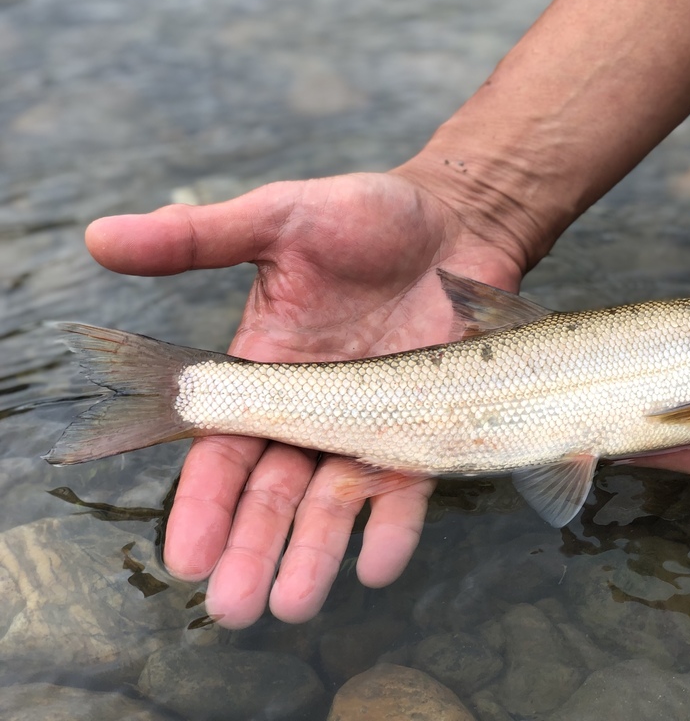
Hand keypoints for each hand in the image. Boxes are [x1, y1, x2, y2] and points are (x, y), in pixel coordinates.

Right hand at [85, 173, 523, 626]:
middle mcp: (316, 407)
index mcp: (267, 369)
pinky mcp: (432, 421)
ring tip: (294, 605)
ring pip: (334, 500)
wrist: (456, 219)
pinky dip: (393, 523)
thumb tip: (100, 238)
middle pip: (274, 490)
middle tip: (234, 607)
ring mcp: (375, 419)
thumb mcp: (276, 217)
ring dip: (314, 552)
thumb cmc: (364, 214)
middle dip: (253, 548)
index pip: (224, 447)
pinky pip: (409, 482)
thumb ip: (197, 237)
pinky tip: (377, 564)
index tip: (189, 555)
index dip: (205, 502)